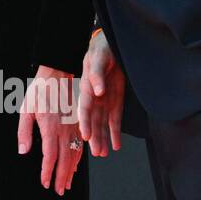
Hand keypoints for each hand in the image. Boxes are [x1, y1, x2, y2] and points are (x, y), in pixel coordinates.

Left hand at [18, 65, 82, 194]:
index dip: (48, 172)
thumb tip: (23, 152)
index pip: (50, 157)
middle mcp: (65, 131)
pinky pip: (81, 146)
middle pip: (65, 161)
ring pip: (75, 155)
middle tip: (59, 191)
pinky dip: (79, 159)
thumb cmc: (40, 91)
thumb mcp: (26, 110)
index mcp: (51, 129)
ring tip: (67, 184)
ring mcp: (75, 128)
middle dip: (61, 178)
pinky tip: (76, 166)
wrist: (58, 75)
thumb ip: (24, 132)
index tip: (45, 183)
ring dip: (71, 171)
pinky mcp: (80, 124)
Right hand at [78, 33, 124, 156]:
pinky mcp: (115, 102)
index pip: (84, 108)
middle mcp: (94, 97)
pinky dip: (115, 133)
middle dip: (94, 137)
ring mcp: (104, 101)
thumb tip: (98, 90)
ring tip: (102, 154)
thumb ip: (96, 74)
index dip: (84, 122)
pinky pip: (115, 120)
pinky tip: (115, 146)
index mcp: (86, 87)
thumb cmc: (101, 49)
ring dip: (103, 138)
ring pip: (102, 124)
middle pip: (93, 120)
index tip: (85, 135)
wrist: (111, 45)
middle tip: (96, 152)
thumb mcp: (98, 58)